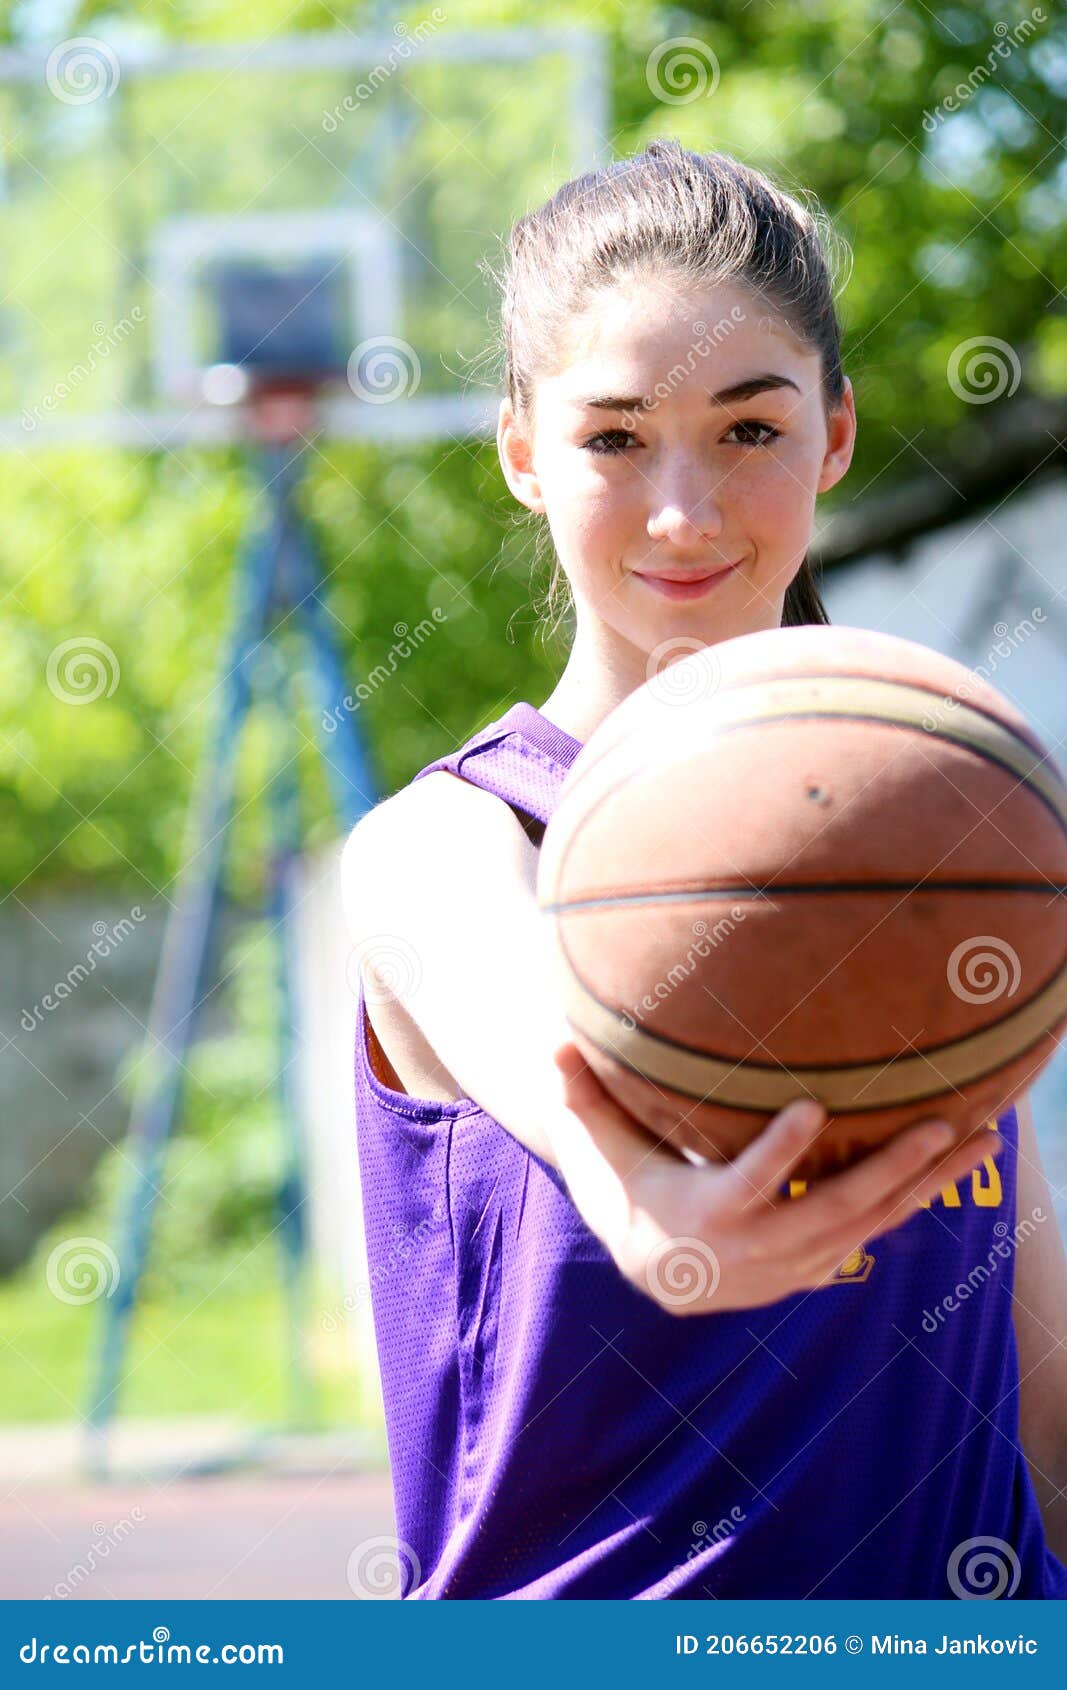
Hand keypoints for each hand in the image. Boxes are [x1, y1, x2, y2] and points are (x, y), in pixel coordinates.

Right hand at [547, 1042, 1002, 1315]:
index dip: (778, 1152)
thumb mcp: (601, 1152)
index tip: (812, 1110)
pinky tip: (958, 1164)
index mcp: (706, 1216)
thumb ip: (581, 1098)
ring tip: (981, 1139)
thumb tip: (552, 1043)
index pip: (747, 1182)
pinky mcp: (820, 1262)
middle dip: (888, 1169)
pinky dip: (917, 1198)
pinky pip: (877, 1230)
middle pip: (832, 1210)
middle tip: (936, 1124)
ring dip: (927, 1184)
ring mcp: (796, 1262)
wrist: (661, 1276)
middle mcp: (759, 1248)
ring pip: (871, 1224)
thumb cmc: (629, 1194)